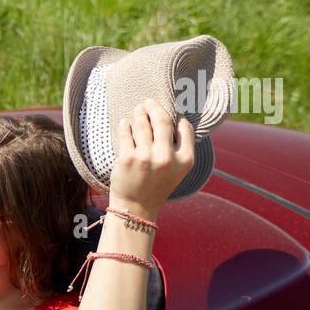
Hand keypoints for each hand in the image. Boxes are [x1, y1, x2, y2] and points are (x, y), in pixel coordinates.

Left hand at [107, 98, 196, 218]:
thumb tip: (175, 119)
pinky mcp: (127, 159)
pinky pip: (126, 133)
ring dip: (140, 113)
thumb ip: (180, 148)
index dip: (177, 117)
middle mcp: (166, 158)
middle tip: (149, 101)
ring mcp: (145, 158)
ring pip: (143, 125)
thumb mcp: (177, 171)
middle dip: (155, 107)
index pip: (184, 128)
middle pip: (162, 120)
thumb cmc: (157, 186)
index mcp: (184, 161)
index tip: (171, 111)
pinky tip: (125, 123)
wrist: (136, 208)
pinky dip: (125, 125)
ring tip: (138, 109)